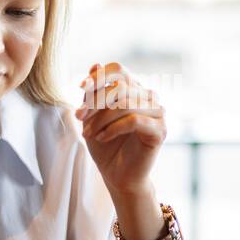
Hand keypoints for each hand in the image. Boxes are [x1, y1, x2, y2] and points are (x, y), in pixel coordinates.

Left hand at [76, 62, 165, 196]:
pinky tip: (102, 138)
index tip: (81, 87)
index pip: (118, 69)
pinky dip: (113, 128)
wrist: (117, 175)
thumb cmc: (105, 144)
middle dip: (95, 101)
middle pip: (119, 86)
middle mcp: (148, 96)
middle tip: (78, 117)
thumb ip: (94, 93)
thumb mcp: (92, 117)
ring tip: (88, 133)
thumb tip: (95, 65)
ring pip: (125, 103)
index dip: (99, 75)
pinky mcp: (160, 130)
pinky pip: (134, 120)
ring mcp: (157, 112)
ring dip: (101, 118)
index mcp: (132, 88)